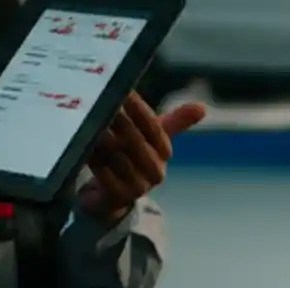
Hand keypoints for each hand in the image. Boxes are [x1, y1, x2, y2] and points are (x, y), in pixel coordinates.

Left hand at [78, 92, 206, 223]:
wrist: (112, 198)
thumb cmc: (133, 159)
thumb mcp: (150, 138)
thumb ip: (174, 122)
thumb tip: (203, 108)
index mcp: (164, 152)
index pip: (153, 126)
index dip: (137, 109)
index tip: (123, 91)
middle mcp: (155, 170)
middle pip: (136, 141)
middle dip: (118, 122)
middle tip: (101, 103)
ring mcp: (138, 186)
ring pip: (119, 158)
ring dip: (103, 141)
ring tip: (89, 124)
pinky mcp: (119, 198)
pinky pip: (107, 177)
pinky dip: (97, 162)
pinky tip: (86, 148)